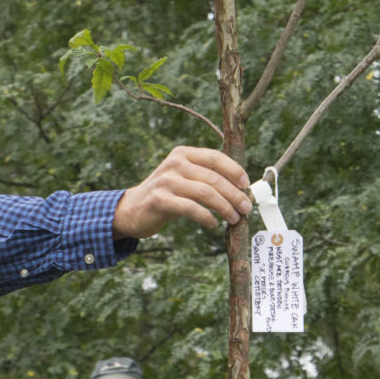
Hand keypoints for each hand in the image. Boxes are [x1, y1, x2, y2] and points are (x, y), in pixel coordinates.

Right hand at [112, 146, 251, 237]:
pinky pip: (191, 208)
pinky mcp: (161, 200)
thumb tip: (238, 189)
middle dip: (234, 194)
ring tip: (234, 218)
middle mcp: (175, 164)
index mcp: (184, 154)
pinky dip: (206, 217)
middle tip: (246, 208)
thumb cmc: (166, 196)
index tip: (246, 185)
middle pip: (213, 178)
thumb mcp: (183, 179)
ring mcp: (167, 181)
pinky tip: (213, 224)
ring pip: (205, 193)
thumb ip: (204, 178)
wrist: (132, 209)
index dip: (234, 170)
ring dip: (224, 207)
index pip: (215, 157)